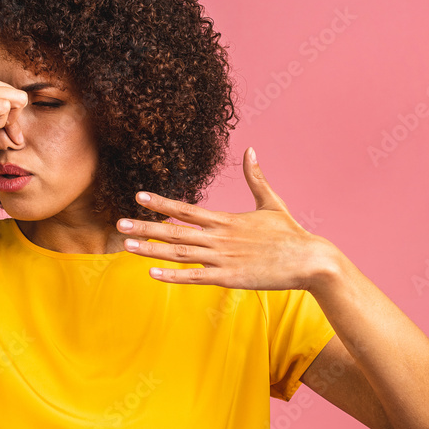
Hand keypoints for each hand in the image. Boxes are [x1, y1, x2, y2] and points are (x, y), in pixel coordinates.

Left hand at [116, 147, 335, 289]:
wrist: (310, 260)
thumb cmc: (291, 234)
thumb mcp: (271, 202)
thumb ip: (256, 178)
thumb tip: (250, 150)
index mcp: (225, 220)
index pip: (185, 210)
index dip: (161, 203)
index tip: (138, 196)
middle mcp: (219, 237)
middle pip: (175, 231)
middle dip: (145, 227)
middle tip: (118, 223)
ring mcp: (222, 258)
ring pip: (179, 254)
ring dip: (151, 250)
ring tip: (126, 245)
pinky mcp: (229, 278)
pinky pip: (195, 278)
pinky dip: (173, 276)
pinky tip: (152, 274)